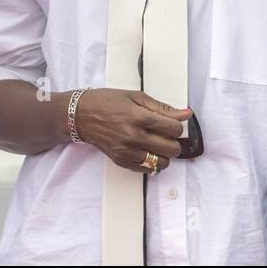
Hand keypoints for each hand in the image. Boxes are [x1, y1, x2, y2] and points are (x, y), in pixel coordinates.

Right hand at [73, 88, 190, 173]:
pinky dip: (152, 162)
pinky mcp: (121, 161)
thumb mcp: (135, 97)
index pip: (173, 128)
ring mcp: (127, 151)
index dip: (177, 125)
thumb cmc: (106, 102)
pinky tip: (146, 150)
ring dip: (164, 154)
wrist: (81, 115)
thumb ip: (162, 108)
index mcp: (138, 117)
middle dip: (173, 141)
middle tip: (165, 134)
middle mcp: (133, 136)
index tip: (171, 123)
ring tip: (156, 143)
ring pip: (162, 163)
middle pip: (172, 148)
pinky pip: (147, 170)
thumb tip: (185, 114)